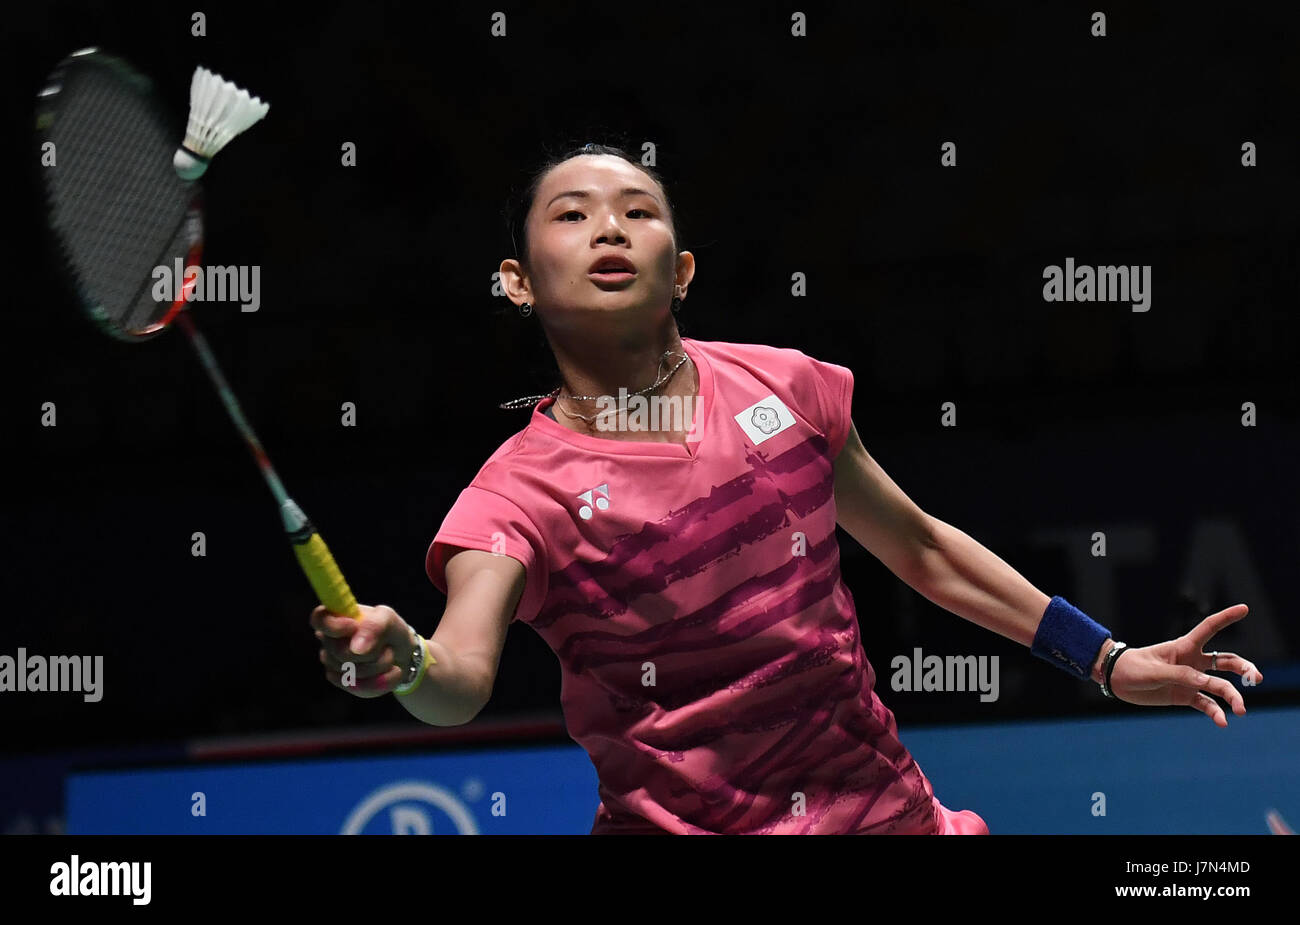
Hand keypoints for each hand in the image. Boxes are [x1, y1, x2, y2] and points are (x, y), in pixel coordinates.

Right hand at [310, 603, 414, 697]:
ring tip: (389, 656)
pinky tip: (390, 671)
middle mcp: (329, 640)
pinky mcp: (343, 682)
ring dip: (379, 667)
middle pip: (340, 653)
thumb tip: (356, 648)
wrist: (401, 655)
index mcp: (337, 617)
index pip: (319, 619)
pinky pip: (359, 687)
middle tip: (387, 646)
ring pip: (350, 673)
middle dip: (371, 653)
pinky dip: (381, 681)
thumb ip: (374, 626)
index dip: (332, 626)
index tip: (353, 626)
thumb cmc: (389, 631)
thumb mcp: (388, 619)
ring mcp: (333, 663)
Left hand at [1107, 604, 1262, 726]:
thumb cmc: (1133, 668)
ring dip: (1233, 697)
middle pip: (1226, 662)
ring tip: (1241, 710)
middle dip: (1244, 668)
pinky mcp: (1186, 696)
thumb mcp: (1154, 671)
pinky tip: (1222, 722)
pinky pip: (1206, 704)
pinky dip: (1216, 713)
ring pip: (1220, 686)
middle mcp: (1192, 662)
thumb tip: (1207, 683)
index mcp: (1183, 647)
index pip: (1209, 628)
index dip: (1226, 618)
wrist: (1116, 681)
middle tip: (1256, 678)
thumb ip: (1180, 675)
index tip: (1245, 608)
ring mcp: (1191, 680)